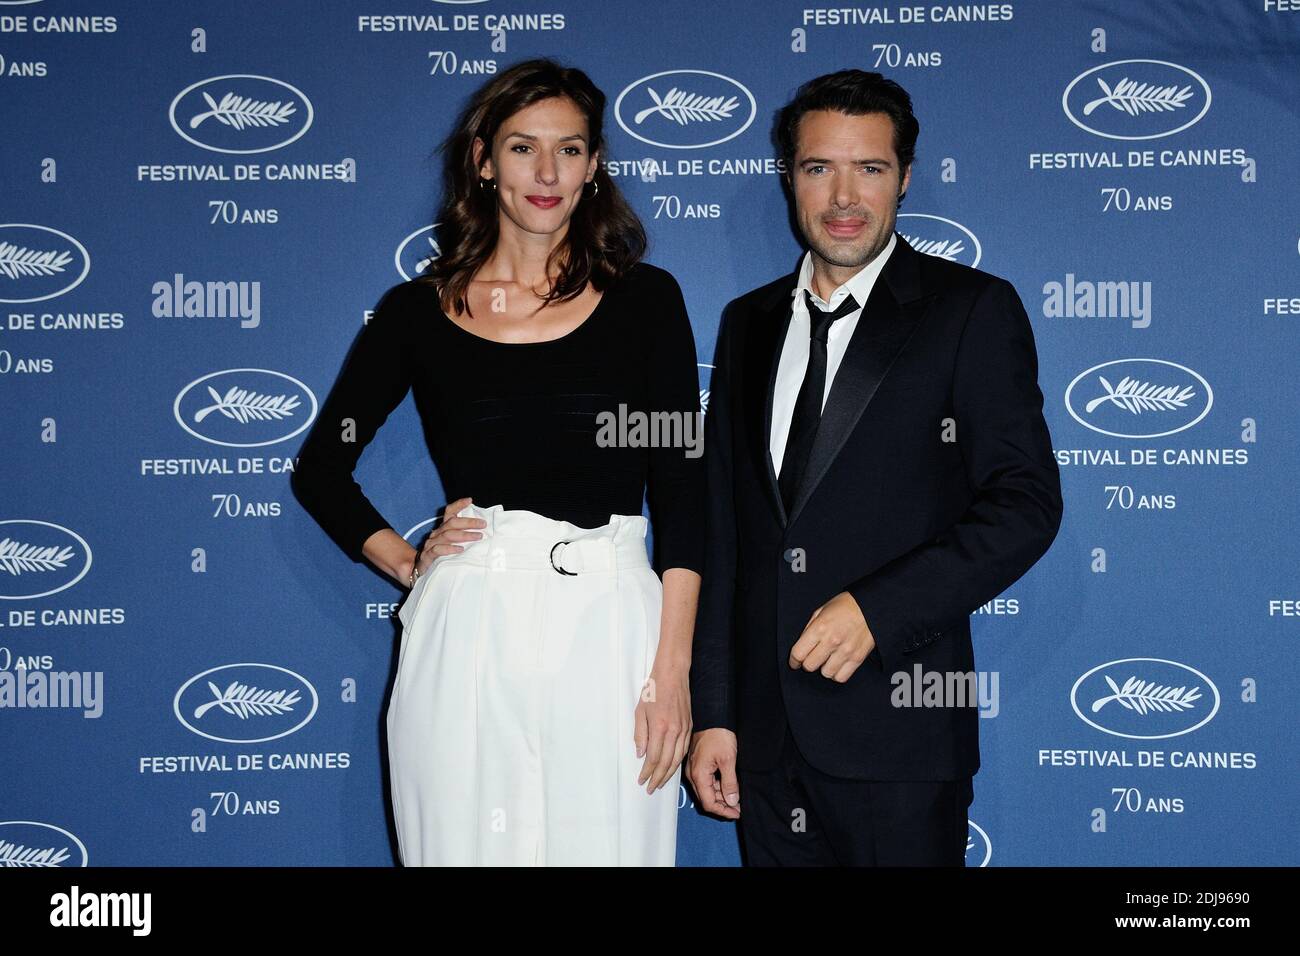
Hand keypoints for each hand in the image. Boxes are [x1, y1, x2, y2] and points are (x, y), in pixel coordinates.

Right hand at [413, 496, 485, 581]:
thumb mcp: (452, 545)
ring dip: (464, 535)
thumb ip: (463, 538)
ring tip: (478, 537)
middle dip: (468, 522)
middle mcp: (436, 534)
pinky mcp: (427, 556)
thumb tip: (482, 533)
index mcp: (443, 529)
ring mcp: (431, 544)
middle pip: (452, 523)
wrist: (419, 571)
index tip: (470, 501)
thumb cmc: (440, 557)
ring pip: (447, 535)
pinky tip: (460, 550)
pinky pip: (438, 550)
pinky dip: (450, 549)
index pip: (449, 513)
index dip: (458, 505)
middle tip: (483, 524)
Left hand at [634, 664, 690, 794]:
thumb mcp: (640, 711)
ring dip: (669, 774)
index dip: (647, 772)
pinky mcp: (689, 727)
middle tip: (651, 788)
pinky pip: (684, 750)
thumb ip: (640, 734)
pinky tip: (672, 768)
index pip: (653, 758)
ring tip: (660, 783)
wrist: (672, 675)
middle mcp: (674, 731)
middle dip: (658, 778)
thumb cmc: (654, 690)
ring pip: (677, 759)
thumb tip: (641, 754)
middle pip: (667, 762)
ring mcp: (684, 730)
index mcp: (660, 727)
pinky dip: (678, 762)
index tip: (641, 780)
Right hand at [687, 728, 739, 819]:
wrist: (713, 715)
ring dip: (720, 796)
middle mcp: (693, 774)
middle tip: (738, 808)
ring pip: (706, 790)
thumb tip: (731, 801)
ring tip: (736, 798)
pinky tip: (728, 785)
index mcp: (698, 775)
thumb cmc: (719, 734)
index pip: (709, 803)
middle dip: (723, 805)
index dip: (723, 812)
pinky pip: (706, 780)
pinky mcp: (698, 763)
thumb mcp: (728, 760)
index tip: (736, 813)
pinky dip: (717, 786)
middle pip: (706, 798)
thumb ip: (729, 783)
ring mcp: (694, 768)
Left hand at [788, 591, 875, 682]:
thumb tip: (802, 645)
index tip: (794, 662)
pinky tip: (837, 665)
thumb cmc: (846, 606)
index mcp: (820, 628)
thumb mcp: (821, 610)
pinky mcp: (857, 658)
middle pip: (810, 666)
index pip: (798, 653)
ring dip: (823, 668)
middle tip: (812, 658)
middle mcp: (831, 641)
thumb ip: (809, 628)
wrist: (871, 606)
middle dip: (808, 663)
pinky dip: (837, 674)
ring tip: (827, 660)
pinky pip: (841, 677)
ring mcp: (845, 651)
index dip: (793, 660)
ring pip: (825, 673)